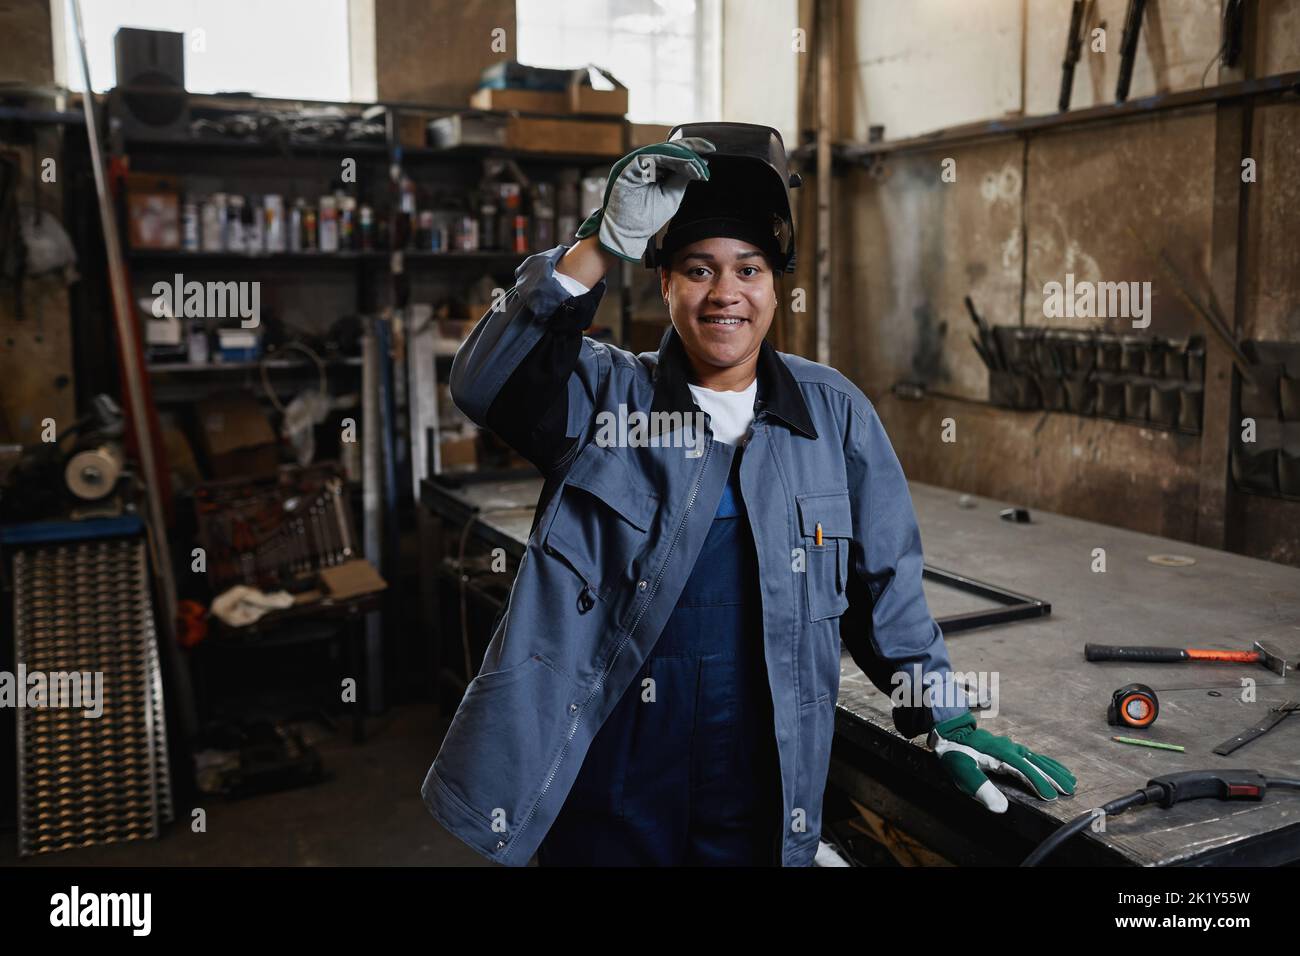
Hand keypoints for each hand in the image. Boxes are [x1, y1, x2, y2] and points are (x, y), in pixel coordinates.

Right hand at [574, 138, 714, 260]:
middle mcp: (643, 164)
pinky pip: (650, 158)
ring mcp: (634, 165)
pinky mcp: (628, 168)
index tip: (710, 150)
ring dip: (682, 155)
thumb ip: (682, 178)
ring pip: (661, 151)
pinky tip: (684, 164)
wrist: (629, 234)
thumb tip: (699, 161)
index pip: (674, 155)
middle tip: (708, 150)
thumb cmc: (647, 217)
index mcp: (653, 169)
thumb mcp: (672, 195)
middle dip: (690, 149)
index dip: (692, 150)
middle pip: (668, 149)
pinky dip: (668, 159)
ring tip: (698, 162)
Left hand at [928, 711, 1075, 812]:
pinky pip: (1032, 755)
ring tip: (1070, 780)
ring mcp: (1010, 746)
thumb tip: (1001, 808)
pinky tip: (1054, 768)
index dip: (1038, 783)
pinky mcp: (1009, 747)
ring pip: (1036, 758)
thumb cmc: (955, 753)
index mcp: (999, 754)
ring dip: (1053, 770)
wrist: (949, 729)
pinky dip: (1045, 762)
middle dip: (1053, 777)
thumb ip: (981, 788)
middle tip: (1070, 790)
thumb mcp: (962, 772)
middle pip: (1035, 763)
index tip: (1051, 796)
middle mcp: (1008, 748)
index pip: (1023, 770)